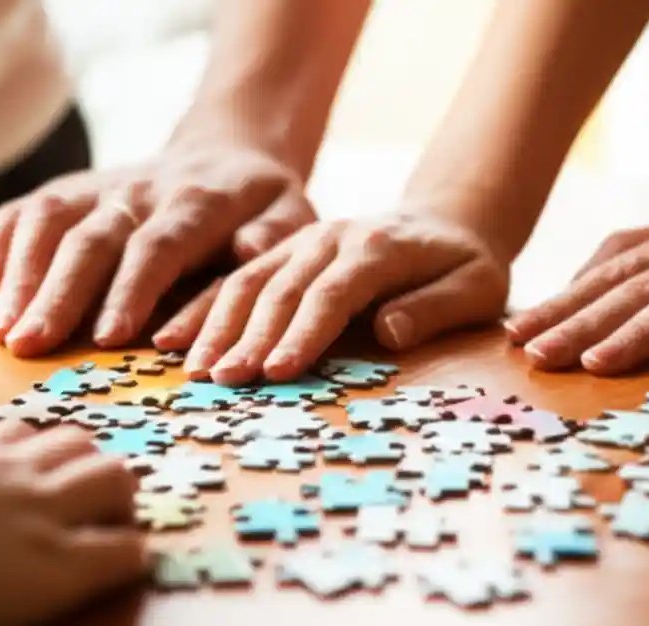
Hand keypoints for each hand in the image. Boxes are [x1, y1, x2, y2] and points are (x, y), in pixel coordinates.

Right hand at [0, 145, 314, 356]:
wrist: (230, 152)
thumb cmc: (262, 207)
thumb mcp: (291, 218)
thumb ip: (271, 239)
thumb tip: (244, 254)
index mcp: (198, 202)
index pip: (159, 245)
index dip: (133, 289)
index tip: (108, 338)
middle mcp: (140, 190)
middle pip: (91, 237)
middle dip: (57, 293)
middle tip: (29, 346)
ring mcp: (98, 187)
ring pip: (48, 221)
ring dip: (18, 276)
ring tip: (0, 331)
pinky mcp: (71, 193)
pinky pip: (23, 214)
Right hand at [167, 212, 510, 383]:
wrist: (447, 221)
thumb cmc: (466, 266)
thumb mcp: (477, 287)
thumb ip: (435, 308)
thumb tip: (388, 331)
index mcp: (377, 246)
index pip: (333, 293)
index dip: (303, 334)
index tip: (278, 372)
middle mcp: (330, 239)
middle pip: (281, 288)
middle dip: (249, 337)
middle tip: (224, 382)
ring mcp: (301, 243)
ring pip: (247, 280)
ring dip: (216, 326)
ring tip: (194, 369)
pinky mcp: (282, 253)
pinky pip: (235, 279)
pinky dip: (202, 309)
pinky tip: (171, 339)